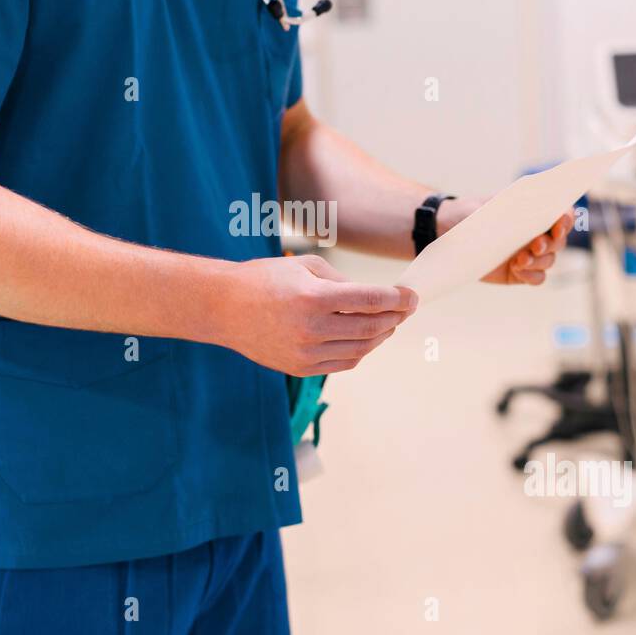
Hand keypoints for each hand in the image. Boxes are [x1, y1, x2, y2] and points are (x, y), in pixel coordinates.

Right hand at [216, 255, 417, 376]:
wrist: (223, 308)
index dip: (397, 299)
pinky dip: (361, 351)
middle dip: (394, 318)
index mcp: (313, 297)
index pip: (370, 300)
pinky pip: (343, 363)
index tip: (412, 297)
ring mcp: (305, 353)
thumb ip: (342, 282)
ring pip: (360, 349)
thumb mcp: (305, 266)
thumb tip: (375, 296)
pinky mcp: (299, 368)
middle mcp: (310, 328)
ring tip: (388, 324)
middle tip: (405, 309)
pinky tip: (366, 338)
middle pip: (370, 328)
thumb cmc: (264, 279)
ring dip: (380, 336)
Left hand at [438, 200, 574, 286]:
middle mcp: (537, 234)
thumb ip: (503, 212)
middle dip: (551, 244)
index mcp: (534, 212)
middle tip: (535, 244)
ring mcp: (530, 254)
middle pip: (559, 241)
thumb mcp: (484, 207)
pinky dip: (532, 276)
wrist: (448, 231)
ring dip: (539, 261)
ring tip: (519, 259)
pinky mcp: (519, 273)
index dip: (565, 219)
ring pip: (549, 261)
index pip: (561, 214)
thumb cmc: (470, 213)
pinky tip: (519, 271)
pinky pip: (537, 278)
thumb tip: (518, 220)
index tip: (559, 222)